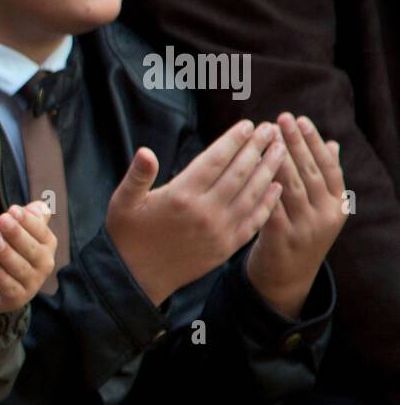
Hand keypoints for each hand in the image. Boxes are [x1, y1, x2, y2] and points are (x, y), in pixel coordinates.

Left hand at [0, 201, 57, 312]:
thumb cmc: (4, 247)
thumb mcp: (12, 227)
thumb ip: (28, 216)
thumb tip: (41, 207)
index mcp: (46, 244)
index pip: (41, 232)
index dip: (28, 221)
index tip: (12, 210)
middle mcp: (44, 264)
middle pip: (32, 250)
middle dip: (17, 234)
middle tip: (2, 220)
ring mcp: (32, 283)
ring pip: (21, 268)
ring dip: (7, 254)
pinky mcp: (17, 298)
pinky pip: (10, 287)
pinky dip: (0, 276)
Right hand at [105, 120, 284, 305]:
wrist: (136, 279)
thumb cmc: (126, 235)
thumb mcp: (122, 202)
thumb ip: (137, 175)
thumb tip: (145, 151)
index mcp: (180, 196)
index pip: (215, 160)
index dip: (233, 140)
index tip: (248, 125)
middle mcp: (205, 212)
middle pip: (239, 173)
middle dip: (257, 148)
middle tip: (271, 130)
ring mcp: (219, 231)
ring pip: (252, 194)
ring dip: (269, 170)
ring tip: (281, 150)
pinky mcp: (226, 247)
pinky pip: (254, 220)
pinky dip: (268, 202)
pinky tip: (277, 186)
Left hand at [245, 113, 345, 317]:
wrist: (286, 279)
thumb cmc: (298, 233)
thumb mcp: (318, 208)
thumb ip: (323, 179)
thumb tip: (333, 143)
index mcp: (337, 204)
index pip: (328, 166)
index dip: (314, 142)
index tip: (300, 119)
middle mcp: (326, 216)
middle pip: (310, 172)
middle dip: (295, 143)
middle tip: (281, 118)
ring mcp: (306, 229)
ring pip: (291, 187)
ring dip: (277, 158)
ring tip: (266, 136)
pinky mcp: (282, 239)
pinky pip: (271, 206)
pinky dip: (262, 186)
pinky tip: (251, 168)